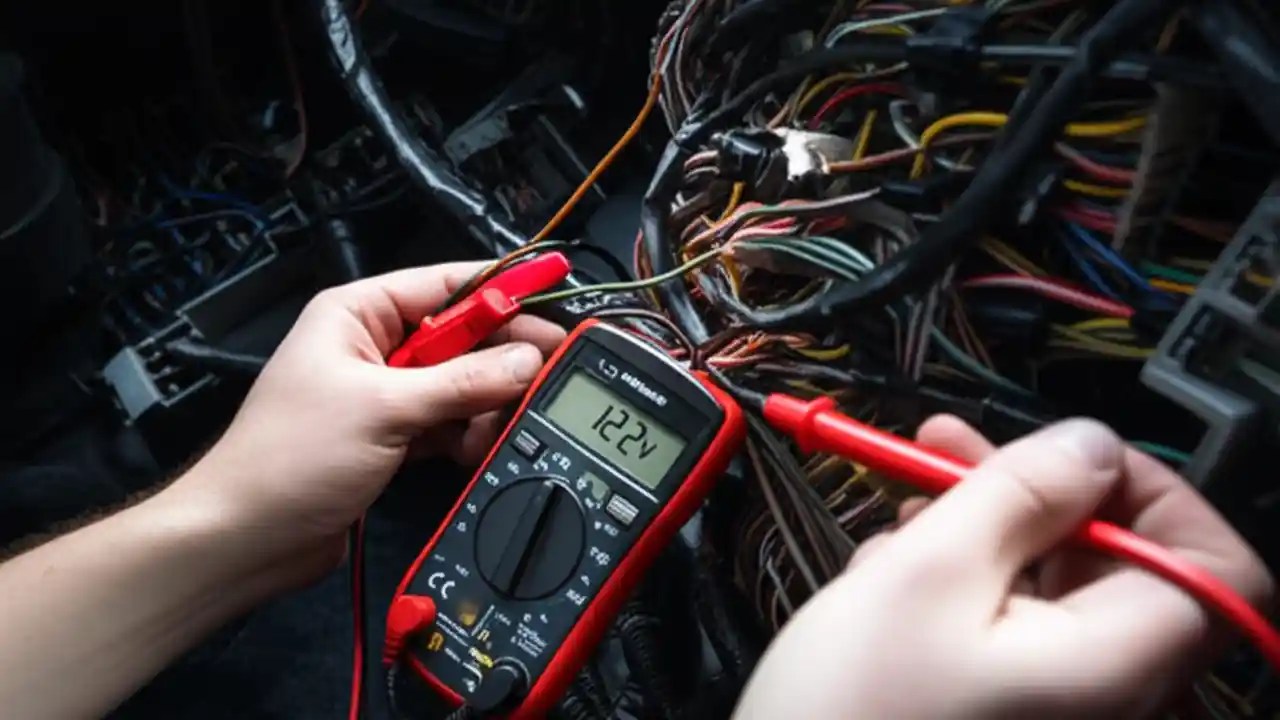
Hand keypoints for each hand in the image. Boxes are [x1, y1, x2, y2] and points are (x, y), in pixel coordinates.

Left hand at [172, 263, 565, 582]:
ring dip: (484, 405)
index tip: (553, 302)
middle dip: (500, 359)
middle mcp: (373, 347)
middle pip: (461, 337)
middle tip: (546, 374)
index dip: (503, 293)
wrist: (248, 539)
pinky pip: (448, 422)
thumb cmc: (288, 460)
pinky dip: (466, 434)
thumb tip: (527, 359)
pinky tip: (476, 448)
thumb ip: (463, 383)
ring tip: (499, 425)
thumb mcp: (386, 409)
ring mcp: (384, 394)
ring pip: (460, 384)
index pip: (445, 285)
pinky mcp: (392, 437)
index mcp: (357, 314)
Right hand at [734, 418, 1272, 719]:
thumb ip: (1020, 493)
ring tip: (898, 521)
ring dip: (977, 537)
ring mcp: (1053, 708)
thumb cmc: (852, 711)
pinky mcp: (1004, 714)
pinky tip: (888, 577)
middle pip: (1114, 568)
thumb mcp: (928, 573)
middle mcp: (1105, 695)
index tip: (1067, 456)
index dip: (1153, 494)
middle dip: (1031, 498)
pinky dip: (957, 589)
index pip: (1214, 565)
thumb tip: (1091, 443)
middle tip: (947, 449)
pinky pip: (1007, 633)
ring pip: (1047, 594)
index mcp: (1117, 665)